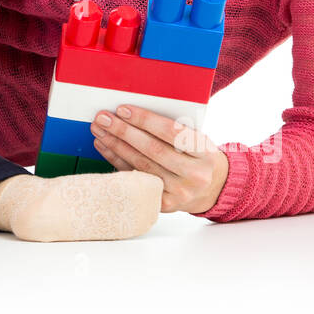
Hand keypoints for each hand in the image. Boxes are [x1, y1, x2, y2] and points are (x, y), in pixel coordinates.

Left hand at [91, 104, 228, 213]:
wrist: (214, 188)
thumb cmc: (199, 156)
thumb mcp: (198, 140)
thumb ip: (174, 129)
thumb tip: (133, 113)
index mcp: (205, 152)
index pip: (172, 132)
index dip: (145, 120)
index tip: (123, 109)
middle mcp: (195, 174)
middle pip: (152, 150)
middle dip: (124, 132)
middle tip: (103, 118)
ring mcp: (180, 192)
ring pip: (140, 166)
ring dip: (115, 146)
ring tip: (99, 130)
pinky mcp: (165, 204)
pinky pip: (136, 180)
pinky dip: (117, 162)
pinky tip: (105, 147)